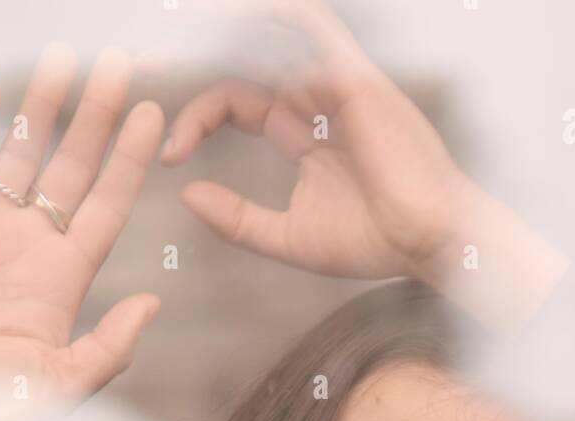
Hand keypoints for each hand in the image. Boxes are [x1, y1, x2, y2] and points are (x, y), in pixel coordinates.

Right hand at [0, 44, 164, 420]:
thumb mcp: (58, 388)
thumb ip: (107, 350)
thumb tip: (151, 305)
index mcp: (62, 281)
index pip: (107, 208)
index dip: (129, 162)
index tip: (152, 117)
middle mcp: (28, 246)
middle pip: (72, 168)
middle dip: (96, 118)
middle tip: (120, 66)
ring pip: (19, 154)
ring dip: (41, 107)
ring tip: (63, 59)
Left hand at [156, 0, 464, 281]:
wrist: (429, 244)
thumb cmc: (375, 243)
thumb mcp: (288, 238)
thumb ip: (237, 219)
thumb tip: (187, 193)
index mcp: (304, 131)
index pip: (236, 102)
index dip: (197, 119)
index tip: (169, 154)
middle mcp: (317, 98)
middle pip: (246, 57)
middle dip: (196, 52)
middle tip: (146, 54)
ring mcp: (335, 81)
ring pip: (273, 25)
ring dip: (224, 16)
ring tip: (176, 15)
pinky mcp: (353, 76)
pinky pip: (307, 22)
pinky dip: (269, 12)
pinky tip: (225, 13)